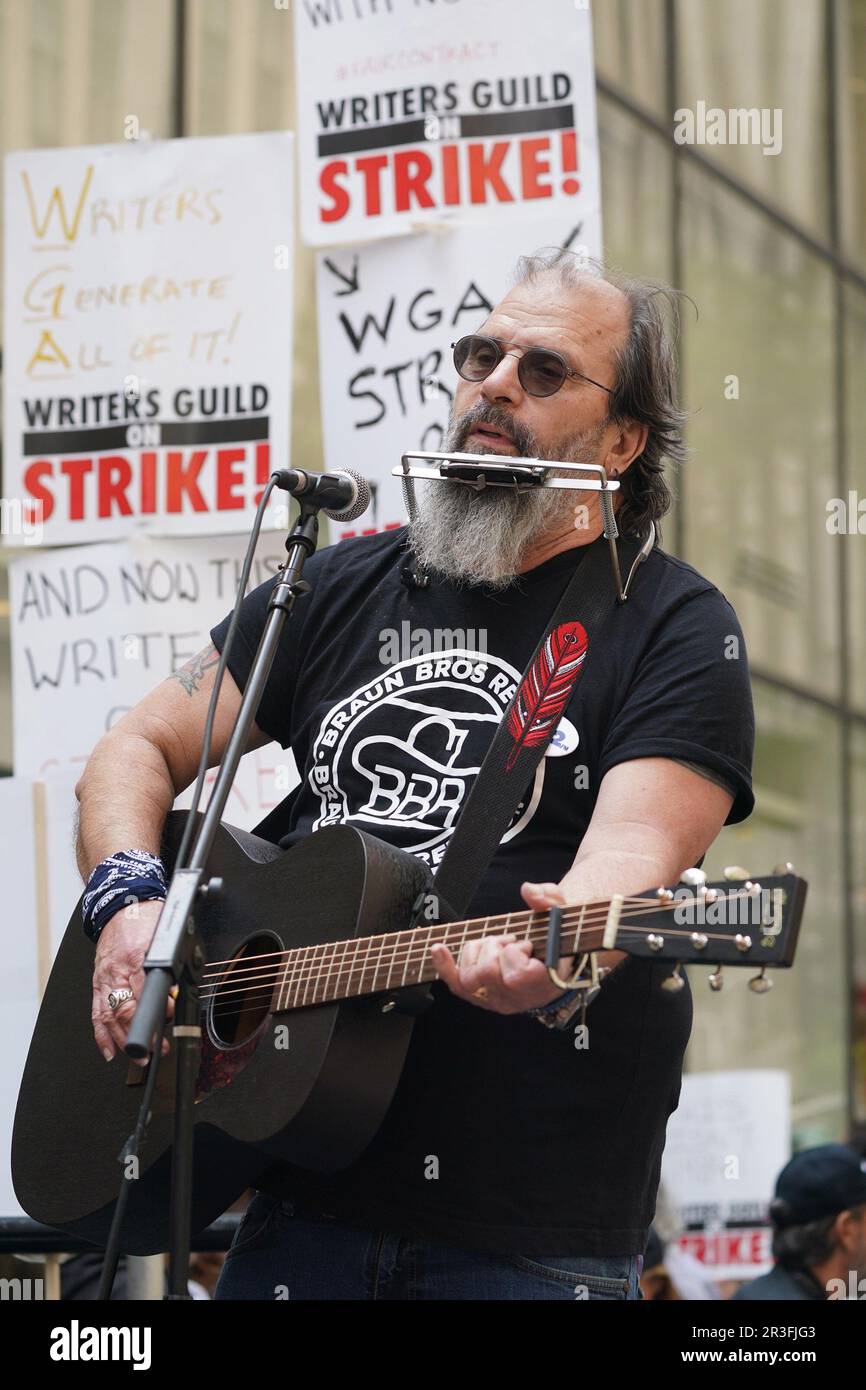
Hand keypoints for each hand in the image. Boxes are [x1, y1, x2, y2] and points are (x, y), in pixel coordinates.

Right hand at [91, 899, 173, 1064]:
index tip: (168, 1018)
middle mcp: (115, 969)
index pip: (144, 987)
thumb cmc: (144, 919)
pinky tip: (110, 1050)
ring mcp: (104, 978)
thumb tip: (174, 992)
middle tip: (160, 1048)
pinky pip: (96, 1013)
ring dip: (123, 1041)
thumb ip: (168, 963)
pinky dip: (102, 1035)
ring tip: (139, 1057)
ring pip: (108, 1016)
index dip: (157, 1006)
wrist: (120, 906)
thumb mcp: (163, 936)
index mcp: (134, 955)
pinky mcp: (97, 983)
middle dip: (141, 1033)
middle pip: (124, 1008)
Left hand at [430, 880, 624, 1014]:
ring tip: (498, 946)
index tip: (526, 944)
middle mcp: (519, 999)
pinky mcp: (483, 997)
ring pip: (469, 978)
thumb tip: (529, 891)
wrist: (558, 957)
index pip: (515, 975)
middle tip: (510, 941)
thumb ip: (551, 900)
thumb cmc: (560, 935)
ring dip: (479, 952)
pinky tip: (438, 949)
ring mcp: (499, 1001)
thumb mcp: (564, 913)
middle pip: (486, 973)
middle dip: (494, 947)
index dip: (514, 952)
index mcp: (544, 984)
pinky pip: (456, 985)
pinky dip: (444, 966)